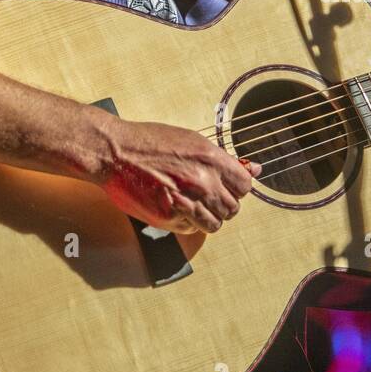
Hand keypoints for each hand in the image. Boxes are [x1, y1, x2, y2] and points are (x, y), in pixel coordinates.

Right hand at [98, 120, 260, 233]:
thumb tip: (255, 169)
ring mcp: (186, 202)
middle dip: (222, 205)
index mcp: (212, 159)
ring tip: (193, 206)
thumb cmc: (150, 142)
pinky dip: (188, 224)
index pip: (245, 186)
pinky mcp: (169, 218)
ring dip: (208, 217)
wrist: (115, 152)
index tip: (226, 187)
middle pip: (232, 208)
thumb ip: (224, 159)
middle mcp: (203, 182)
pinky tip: (178, 210)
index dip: (236, 188)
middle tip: (207, 197)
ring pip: (215, 224)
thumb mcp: (193, 142)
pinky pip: (192, 229)